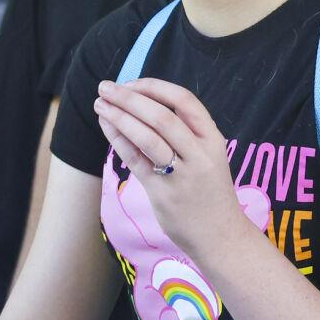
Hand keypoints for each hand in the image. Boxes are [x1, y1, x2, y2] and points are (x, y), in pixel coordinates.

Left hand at [95, 77, 252, 259]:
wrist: (220, 236)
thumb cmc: (208, 191)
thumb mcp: (209, 155)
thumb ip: (185, 132)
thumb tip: (145, 102)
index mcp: (213, 138)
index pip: (184, 100)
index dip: (154, 87)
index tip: (131, 83)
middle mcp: (200, 154)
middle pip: (161, 116)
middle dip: (129, 98)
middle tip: (105, 87)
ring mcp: (182, 175)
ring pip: (147, 137)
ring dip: (119, 116)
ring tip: (100, 105)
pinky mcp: (163, 193)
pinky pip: (136, 160)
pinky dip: (118, 140)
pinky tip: (106, 127)